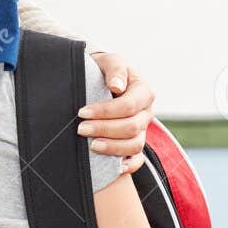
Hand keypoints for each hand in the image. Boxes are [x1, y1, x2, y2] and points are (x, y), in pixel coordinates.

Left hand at [78, 53, 155, 174]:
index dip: (105, 112)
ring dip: (113, 148)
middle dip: (104, 129)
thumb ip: (115, 70)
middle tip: (81, 129)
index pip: (128, 106)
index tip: (82, 113)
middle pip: (132, 127)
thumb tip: (117, 86)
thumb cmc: (104, 68)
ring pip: (135, 145)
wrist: (100, 76)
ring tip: (91, 146)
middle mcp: (146, 111)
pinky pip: (138, 160)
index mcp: (143, 91)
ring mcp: (142, 129)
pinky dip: (128, 165)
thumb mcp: (110, 61)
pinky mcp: (135, 142)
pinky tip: (114, 167)